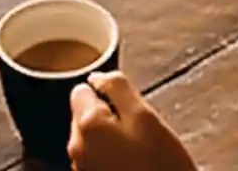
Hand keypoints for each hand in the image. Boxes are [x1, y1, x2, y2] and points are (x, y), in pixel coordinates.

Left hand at [67, 71, 196, 170]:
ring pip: (92, 140)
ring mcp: (82, 169)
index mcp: (87, 126)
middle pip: (84, 116)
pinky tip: (135, 166)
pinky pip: (98, 161)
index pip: (80, 90)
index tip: (128, 107)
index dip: (106, 94)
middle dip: (108, 118)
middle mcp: (76, 148)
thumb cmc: (160, 166)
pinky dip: (113, 159)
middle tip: (138, 131)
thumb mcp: (146, 117)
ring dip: (112, 140)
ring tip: (139, 152)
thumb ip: (118, 88)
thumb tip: (97, 76)